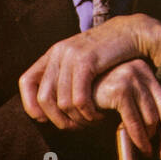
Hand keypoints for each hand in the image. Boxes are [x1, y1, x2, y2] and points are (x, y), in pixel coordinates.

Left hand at [19, 14, 160, 129]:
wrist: (133, 32)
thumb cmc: (112, 52)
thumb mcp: (84, 61)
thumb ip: (68, 76)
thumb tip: (54, 105)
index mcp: (54, 53)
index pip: (27, 81)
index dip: (31, 104)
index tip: (45, 119)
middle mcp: (59, 53)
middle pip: (44, 98)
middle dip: (59, 119)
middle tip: (76, 127)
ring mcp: (71, 56)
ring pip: (63, 102)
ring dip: (77, 118)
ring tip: (92, 120)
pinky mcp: (87, 62)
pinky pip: (79, 98)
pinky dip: (87, 113)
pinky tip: (98, 115)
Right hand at [93, 60, 160, 159]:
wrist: (68, 78)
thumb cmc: (92, 96)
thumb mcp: (119, 107)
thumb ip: (138, 122)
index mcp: (146, 75)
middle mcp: (143, 72)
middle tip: (159, 159)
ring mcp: (133, 77)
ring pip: (150, 120)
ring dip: (141, 139)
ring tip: (137, 149)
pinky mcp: (121, 87)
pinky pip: (132, 120)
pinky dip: (128, 133)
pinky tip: (117, 133)